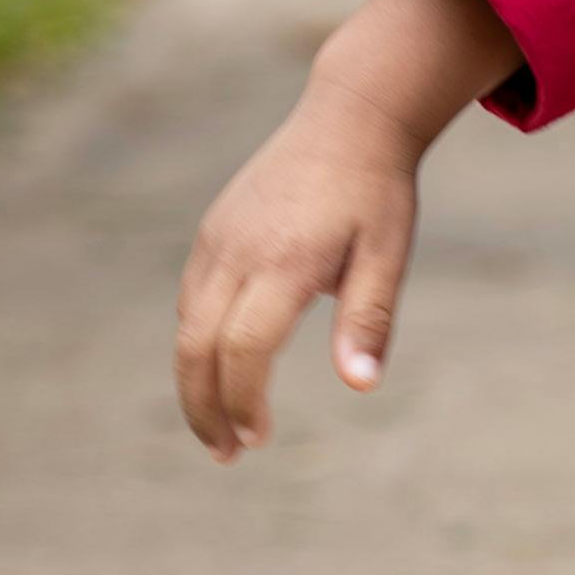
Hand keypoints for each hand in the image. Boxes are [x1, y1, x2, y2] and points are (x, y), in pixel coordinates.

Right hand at [171, 0, 516, 457]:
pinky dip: (197, 343)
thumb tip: (359, 386)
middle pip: (195, 346)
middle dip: (203, 408)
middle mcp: (238, 250)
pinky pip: (190, 298)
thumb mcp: (388, 255)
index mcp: (284, 260)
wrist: (349, 119)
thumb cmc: (377, 194)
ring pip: (185, 325)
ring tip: (221, 428)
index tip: (260, 438)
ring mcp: (217, 239)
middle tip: (226, 455)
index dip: (243, 401)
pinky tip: (221, 370)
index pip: (243, 348)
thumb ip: (369, 319)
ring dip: (195, 382)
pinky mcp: (212, 232)